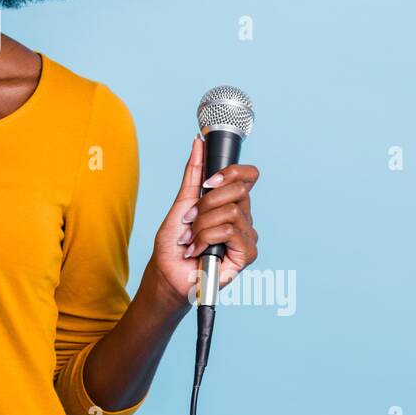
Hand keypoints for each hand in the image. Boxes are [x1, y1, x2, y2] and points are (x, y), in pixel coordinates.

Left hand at [151, 134, 260, 304]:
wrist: (167, 272)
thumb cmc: (174, 242)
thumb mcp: (181, 202)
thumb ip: (193, 173)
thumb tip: (198, 143)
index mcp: (230, 202)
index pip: (248, 175)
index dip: (230, 172)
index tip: (207, 182)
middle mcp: (243, 217)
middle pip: (238, 190)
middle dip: (205, 204)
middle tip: (190, 220)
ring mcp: (247, 235)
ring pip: (230, 212)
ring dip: (201, 225)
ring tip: (191, 239)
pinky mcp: (247, 254)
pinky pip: (229, 232)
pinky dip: (207, 238)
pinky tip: (198, 250)